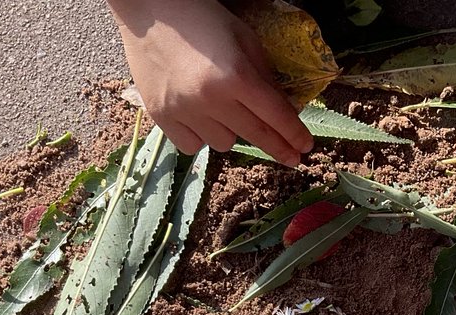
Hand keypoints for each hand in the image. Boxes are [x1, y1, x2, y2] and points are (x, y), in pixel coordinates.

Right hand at [107, 0, 313, 163]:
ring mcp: (183, 111)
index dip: (294, 135)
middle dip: (277, 147)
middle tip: (291, 158)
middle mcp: (211, 100)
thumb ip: (265, 77)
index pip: (276, 116)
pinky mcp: (160, 118)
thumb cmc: (203, 18)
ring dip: (231, 132)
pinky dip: (200, 137)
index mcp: (236, 76)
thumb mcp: (244, 39)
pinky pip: (192, 147)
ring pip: (223, 144)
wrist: (149, 9)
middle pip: (255, 136)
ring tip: (221, 109)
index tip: (305, 148)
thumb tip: (285, 112)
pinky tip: (198, 116)